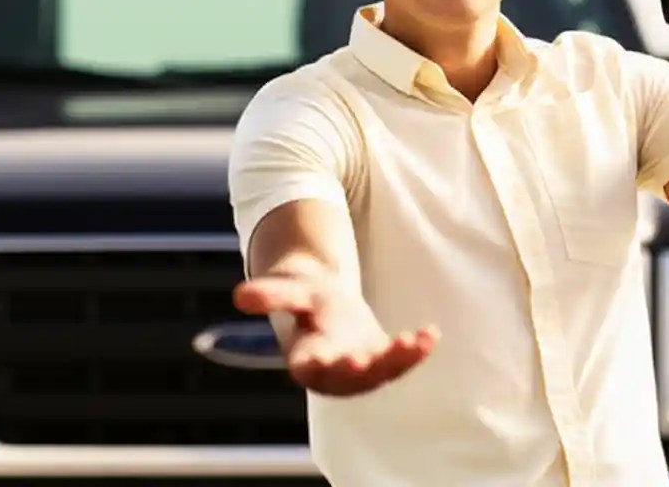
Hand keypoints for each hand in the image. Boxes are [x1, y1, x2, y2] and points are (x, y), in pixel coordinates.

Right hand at [232, 272, 438, 396]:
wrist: (325, 303)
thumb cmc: (302, 297)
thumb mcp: (287, 289)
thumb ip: (268, 295)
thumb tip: (239, 296)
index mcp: (305, 356)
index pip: (308, 368)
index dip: (316, 366)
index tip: (321, 360)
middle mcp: (333, 370)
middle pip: (346, 379)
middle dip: (358, 372)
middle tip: (365, 361)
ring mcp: (360, 368)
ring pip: (379, 374)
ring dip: (396, 361)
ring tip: (411, 342)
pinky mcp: (382, 361)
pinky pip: (400, 362)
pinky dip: (415, 351)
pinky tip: (429, 334)